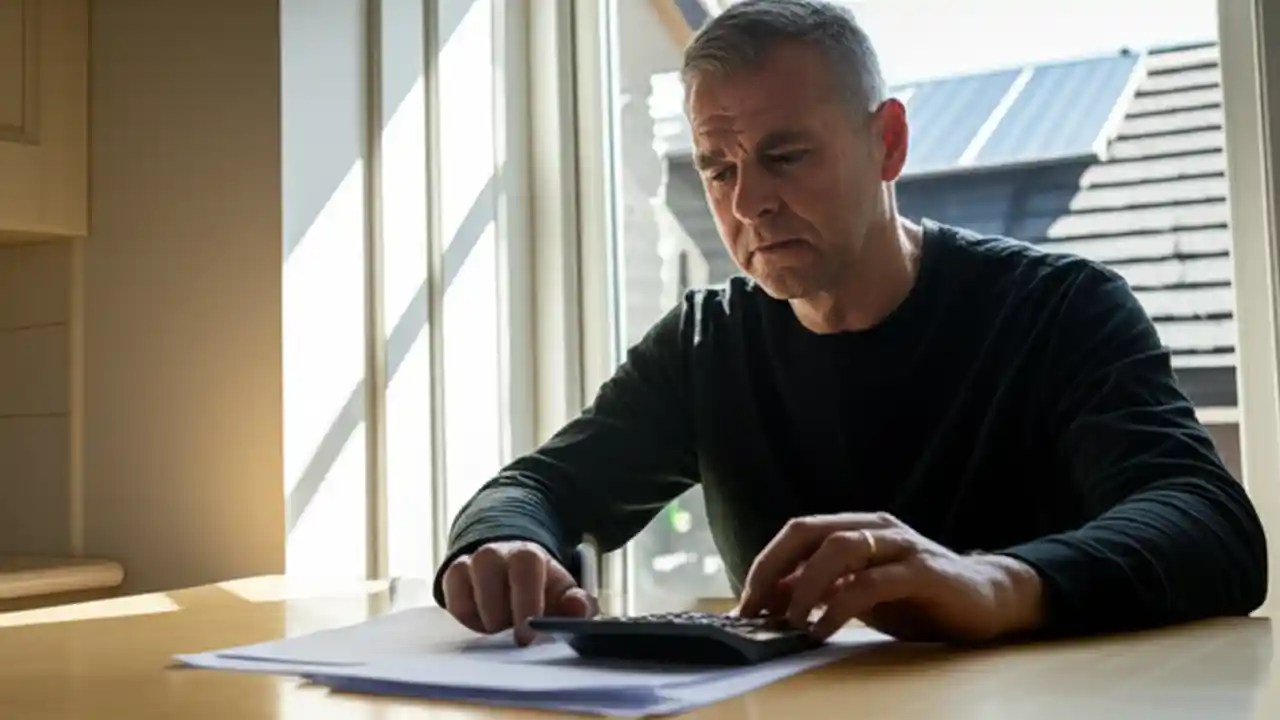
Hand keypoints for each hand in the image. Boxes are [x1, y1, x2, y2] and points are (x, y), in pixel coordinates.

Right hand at [442, 540, 596, 645]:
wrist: (512, 569)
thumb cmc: (541, 587)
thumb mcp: (564, 593)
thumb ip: (578, 603)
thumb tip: (577, 608)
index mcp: (526, 554)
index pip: (524, 569)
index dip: (526, 603)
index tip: (527, 637)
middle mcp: (493, 554)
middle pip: (490, 585)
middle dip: (503, 619)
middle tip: (516, 638)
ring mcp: (469, 564)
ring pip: (468, 597)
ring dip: (485, 622)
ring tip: (502, 630)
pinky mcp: (452, 578)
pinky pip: (455, 607)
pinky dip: (470, 622)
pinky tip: (485, 623)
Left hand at [738, 513, 1044, 642]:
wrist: (989, 600)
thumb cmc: (918, 597)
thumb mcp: (859, 592)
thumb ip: (820, 589)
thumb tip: (771, 598)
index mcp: (856, 527)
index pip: (797, 533)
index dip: (766, 565)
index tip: (744, 604)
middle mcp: (875, 527)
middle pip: (808, 531)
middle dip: (773, 569)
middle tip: (754, 609)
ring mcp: (901, 545)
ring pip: (839, 548)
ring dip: (805, 586)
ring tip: (788, 621)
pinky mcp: (924, 572)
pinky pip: (872, 582)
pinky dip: (840, 605)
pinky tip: (823, 629)